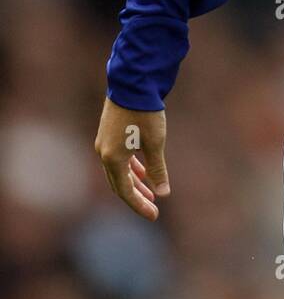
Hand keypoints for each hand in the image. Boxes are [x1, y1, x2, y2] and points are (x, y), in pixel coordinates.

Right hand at [94, 96, 169, 220]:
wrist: (133, 82)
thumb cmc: (145, 113)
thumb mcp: (156, 142)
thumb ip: (158, 169)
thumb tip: (163, 193)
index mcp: (113, 158)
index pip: (125, 191)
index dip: (139, 205)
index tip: (154, 216)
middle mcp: (104, 153)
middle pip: (120, 184)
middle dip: (137, 198)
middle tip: (154, 210)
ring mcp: (104, 143)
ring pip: (118, 171)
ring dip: (135, 183)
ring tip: (151, 193)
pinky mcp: (109, 134)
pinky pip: (119, 159)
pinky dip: (131, 168)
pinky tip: (143, 172)